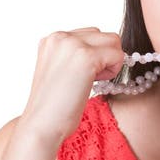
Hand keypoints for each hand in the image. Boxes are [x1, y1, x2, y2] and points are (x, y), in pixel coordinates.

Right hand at [21, 27, 125, 143]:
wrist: (41, 125)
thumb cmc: (53, 108)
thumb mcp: (60, 72)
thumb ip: (75, 57)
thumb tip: (105, 51)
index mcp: (51, 39)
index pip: (89, 34)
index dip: (94, 56)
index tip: (82, 76)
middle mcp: (60, 36)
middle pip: (103, 34)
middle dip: (105, 57)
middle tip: (90, 80)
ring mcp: (72, 44)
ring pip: (114, 41)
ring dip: (111, 62)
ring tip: (93, 81)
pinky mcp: (87, 57)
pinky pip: (118, 55)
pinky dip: (114, 71)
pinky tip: (96, 84)